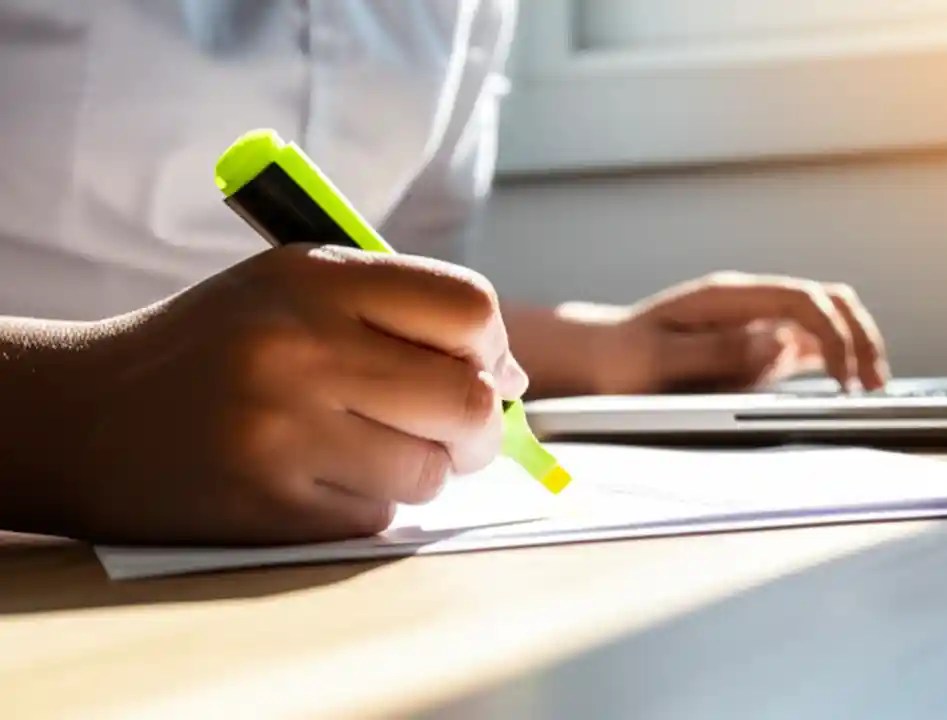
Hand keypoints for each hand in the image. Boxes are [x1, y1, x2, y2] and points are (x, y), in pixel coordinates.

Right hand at [0, 245, 525, 543]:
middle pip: (471, 400)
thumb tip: (514, 378)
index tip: (484, 368)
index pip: (469, 309)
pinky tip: (319, 479)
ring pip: (432, 471)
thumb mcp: (295, 289)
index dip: (492, 347)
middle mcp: (303, 350)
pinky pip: (380, 517)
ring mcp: (286, 433)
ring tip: (366, 449)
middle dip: (482, 428)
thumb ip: (402, 313)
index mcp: (316, 279)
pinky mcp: (271, 508)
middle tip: (458, 433)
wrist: (86, 415)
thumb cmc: (215, 348)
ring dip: (421, 470)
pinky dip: (370, 504)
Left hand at [559, 272, 887, 394]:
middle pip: (827, 300)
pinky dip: (836, 363)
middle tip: (874, 386)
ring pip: (827, 319)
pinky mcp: (757, 348)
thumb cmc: (621, 361)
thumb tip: (778, 343)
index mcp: (727, 298)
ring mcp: (756, 324)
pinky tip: (846, 391)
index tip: (844, 379)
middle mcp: (749, 305)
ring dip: (854, 347)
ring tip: (871, 390)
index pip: (801, 299)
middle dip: (859, 337)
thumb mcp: (657, 361)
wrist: (599, 357)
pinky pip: (809, 345)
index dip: (834, 334)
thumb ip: (717, 352)